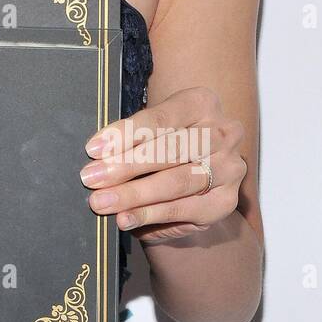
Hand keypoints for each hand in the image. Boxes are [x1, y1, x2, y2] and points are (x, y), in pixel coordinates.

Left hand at [80, 87, 247, 244]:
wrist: (198, 172)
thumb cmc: (167, 142)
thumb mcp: (153, 130)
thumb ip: (132, 138)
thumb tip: (97, 156)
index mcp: (201, 103)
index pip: (159, 119)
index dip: (124, 135)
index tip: (93, 150)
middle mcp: (223, 133)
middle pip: (168, 150)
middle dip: (125, 166)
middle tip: (92, 178)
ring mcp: (229, 168)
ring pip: (176, 182)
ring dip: (134, 195)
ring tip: (103, 202)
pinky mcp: (226, 201)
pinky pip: (183, 209)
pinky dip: (150, 215)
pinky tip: (125, 218)